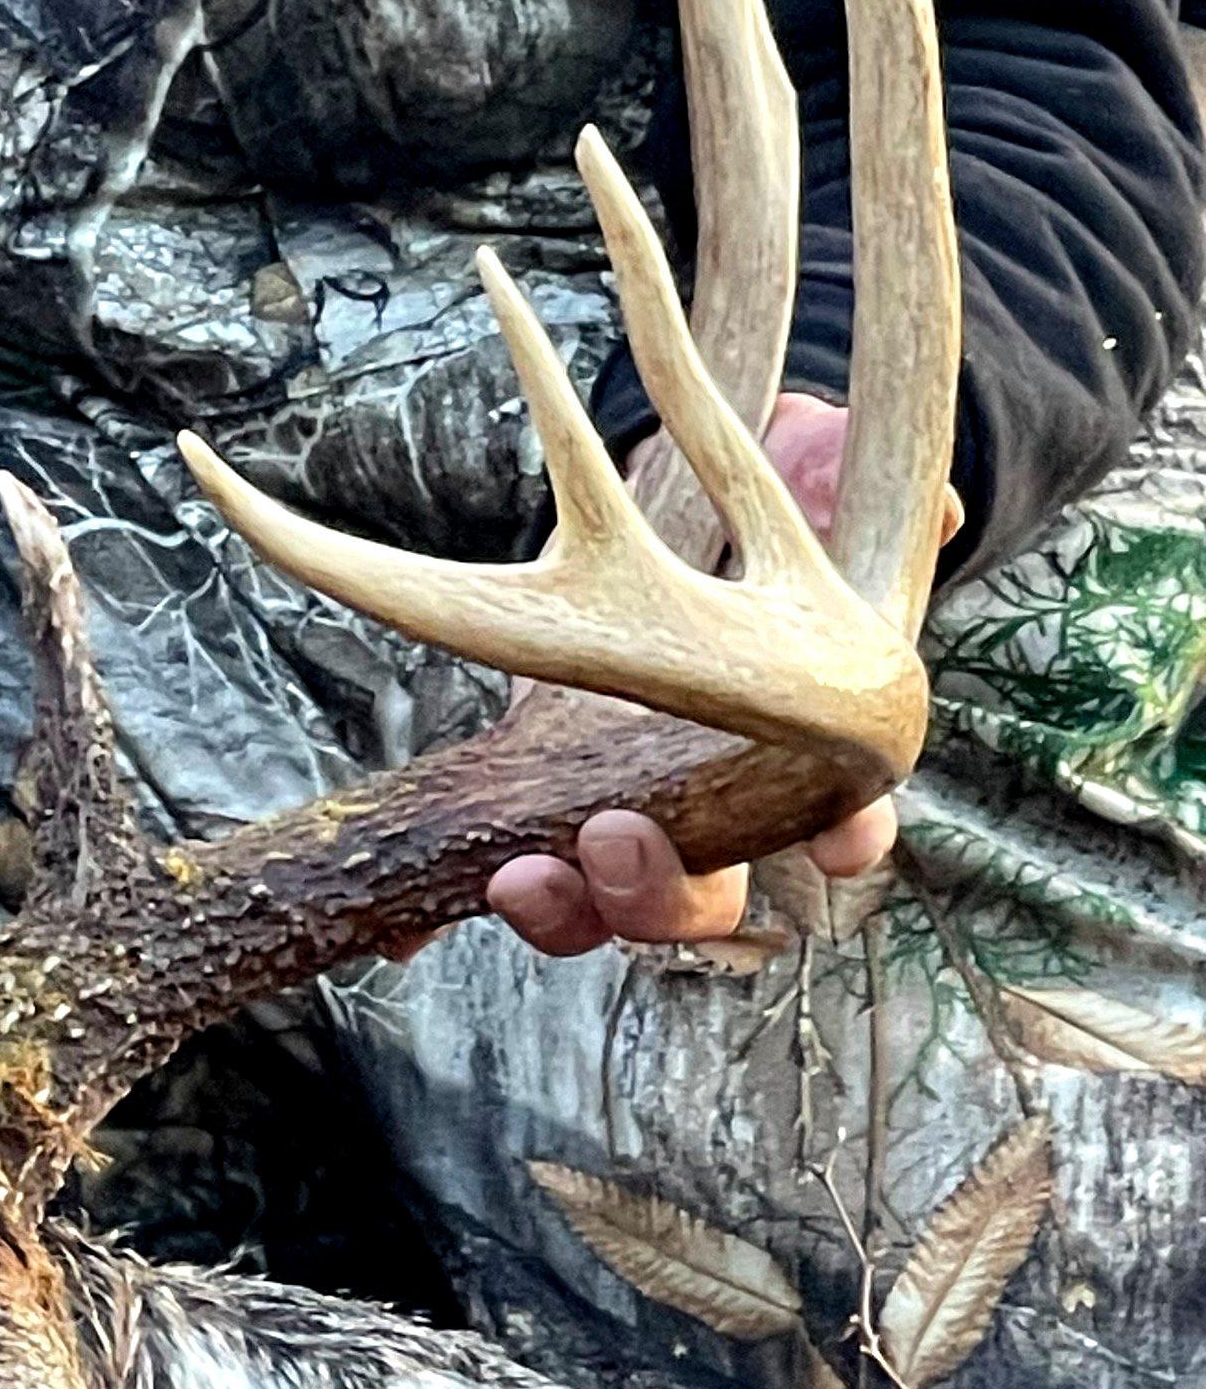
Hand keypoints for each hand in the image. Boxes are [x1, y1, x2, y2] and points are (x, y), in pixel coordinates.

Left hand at [488, 395, 909, 961]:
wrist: (648, 513)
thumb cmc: (745, 512)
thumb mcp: (800, 479)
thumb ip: (860, 494)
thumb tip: (946, 510)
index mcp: (798, 755)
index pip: (843, 821)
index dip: (847, 838)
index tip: (840, 841)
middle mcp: (716, 810)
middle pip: (711, 898)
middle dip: (670, 893)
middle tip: (619, 840)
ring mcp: (627, 818)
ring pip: (614, 909)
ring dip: (575, 910)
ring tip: (525, 877)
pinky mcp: (544, 805)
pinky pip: (531, 884)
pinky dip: (496, 903)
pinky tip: (443, 909)